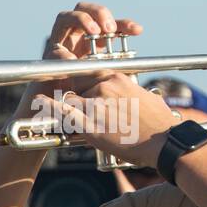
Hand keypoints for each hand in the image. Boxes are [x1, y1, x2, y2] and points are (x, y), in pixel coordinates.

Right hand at [13, 2, 143, 123]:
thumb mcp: (103, 89)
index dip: (125, 26)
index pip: (111, 29)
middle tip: (112, 28)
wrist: (51, 118)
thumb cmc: (80, 107)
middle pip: (89, 12)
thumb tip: (134, 75)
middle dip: (102, 14)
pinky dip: (76, 24)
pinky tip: (87, 37)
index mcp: (93, 49)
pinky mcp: (49, 48)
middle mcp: (77, 42)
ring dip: (88, 17)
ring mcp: (62, 43)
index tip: (138, 31)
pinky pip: (60, 25)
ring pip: (73, 13)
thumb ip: (114, 78)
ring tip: (100, 30)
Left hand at [24, 3, 176, 167]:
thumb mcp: (144, 97)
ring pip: (70, 97)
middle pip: (75, 80)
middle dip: (68, 84)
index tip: (64, 63)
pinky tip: (40, 102)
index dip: (73, 67)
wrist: (167, 143)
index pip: (88, 67)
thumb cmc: (159, 123)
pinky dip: (49, 107)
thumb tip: (128, 93)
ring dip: (65, 101)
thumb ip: (129, 90)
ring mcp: (97, 106)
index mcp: (118, 78)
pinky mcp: (92, 127)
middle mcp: (105, 87)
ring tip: (54, 103)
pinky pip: (64, 113)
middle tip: (59, 84)